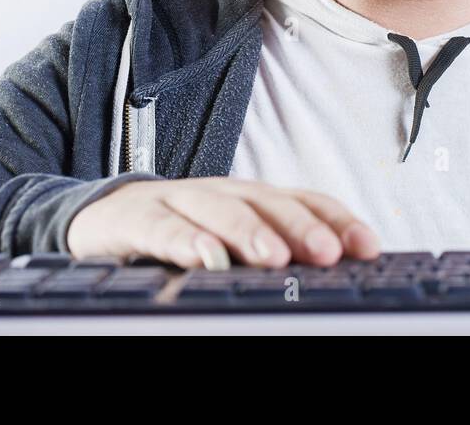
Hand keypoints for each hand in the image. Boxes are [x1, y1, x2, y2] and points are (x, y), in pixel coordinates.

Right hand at [66, 177, 380, 269]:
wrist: (101, 216)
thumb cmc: (179, 232)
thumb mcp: (230, 241)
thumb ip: (272, 252)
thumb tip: (330, 277)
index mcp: (252, 198)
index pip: (304, 200)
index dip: (338, 219)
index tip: (368, 248)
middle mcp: (223, 192)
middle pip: (267, 201)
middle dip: (302, 226)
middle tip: (328, 253)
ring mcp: (180, 200)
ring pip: (220, 208)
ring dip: (250, 231)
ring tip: (274, 258)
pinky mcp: (138, 217)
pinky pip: (164, 226)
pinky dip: (186, 240)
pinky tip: (206, 258)